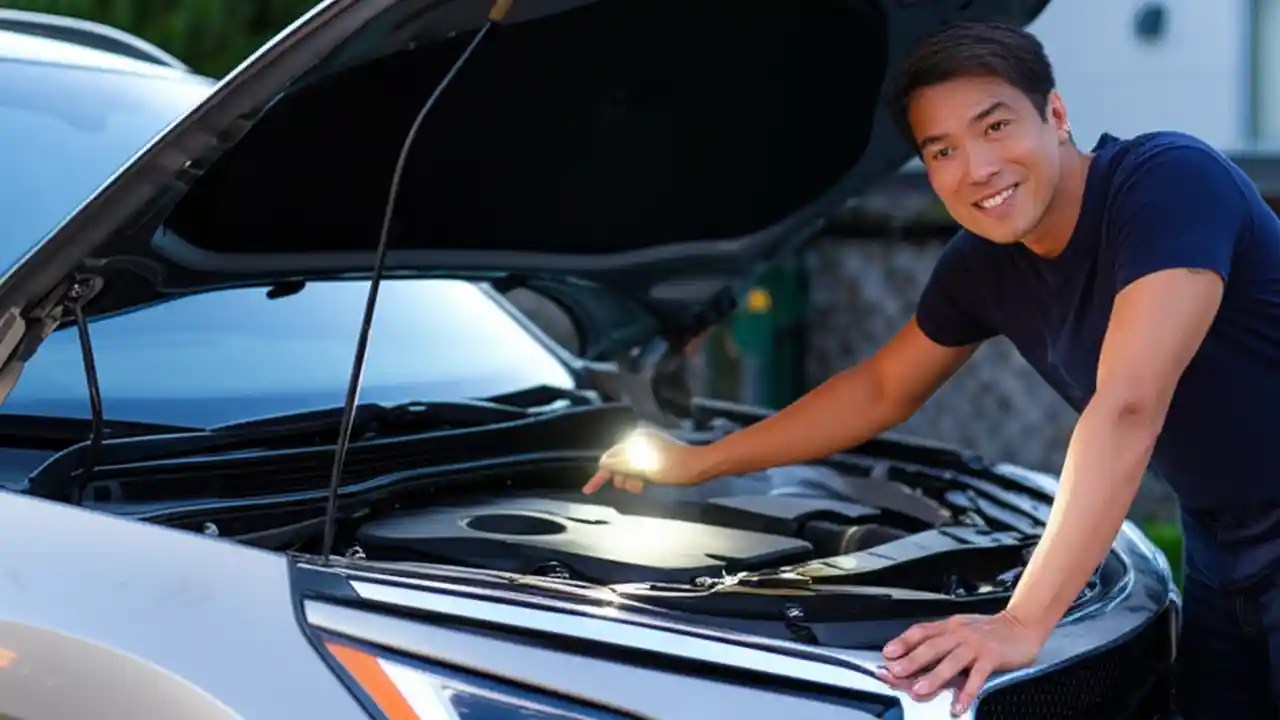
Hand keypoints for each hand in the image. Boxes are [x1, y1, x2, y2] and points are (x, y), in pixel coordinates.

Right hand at [581, 428, 712, 493]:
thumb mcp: (647, 467)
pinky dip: (637, 478)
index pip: (610, 458)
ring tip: (642, 486)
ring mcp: (645, 449)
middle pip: (616, 464)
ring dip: (630, 480)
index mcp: (635, 439)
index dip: (600, 475)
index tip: (588, 490)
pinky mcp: (652, 457)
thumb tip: (602, 462)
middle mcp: (637, 441)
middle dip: (621, 478)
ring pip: (626, 469)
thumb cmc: (675, 467)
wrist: (699, 466)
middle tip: (636, 486)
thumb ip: (623, 464)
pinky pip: (636, 470)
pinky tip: (645, 483)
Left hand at [876, 611, 1043, 715]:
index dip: (903, 641)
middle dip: (911, 660)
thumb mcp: (961, 629)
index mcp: (949, 627)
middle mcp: (959, 634)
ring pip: (951, 661)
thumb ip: (941, 640)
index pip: (921, 632)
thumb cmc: (989, 631)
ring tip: (919, 689)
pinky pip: (977, 677)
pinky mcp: (992, 657)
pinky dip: (967, 692)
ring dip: (934, 676)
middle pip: (932, 647)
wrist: (1022, 625)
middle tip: (895, 672)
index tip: (887, 653)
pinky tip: (957, 705)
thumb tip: (915, 655)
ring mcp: (975, 645)